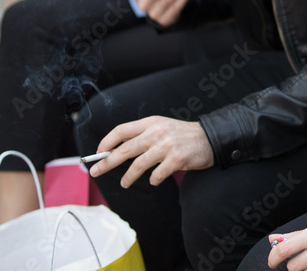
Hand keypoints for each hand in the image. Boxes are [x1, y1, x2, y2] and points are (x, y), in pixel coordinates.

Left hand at [88, 116, 213, 187]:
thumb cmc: (182, 136)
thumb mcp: (162, 127)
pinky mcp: (177, 159)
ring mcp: (167, 146)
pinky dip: (153, 179)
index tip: (98, 153)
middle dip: (107, 163)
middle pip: (125, 149)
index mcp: (151, 122)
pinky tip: (154, 180)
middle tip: (96, 172)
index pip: (121, 130)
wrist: (210, 138)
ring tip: (124, 183)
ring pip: (138, 165)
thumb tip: (116, 151)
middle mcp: (157, 132)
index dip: (106, 142)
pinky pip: (157, 174)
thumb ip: (142, 136)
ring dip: (128, 177)